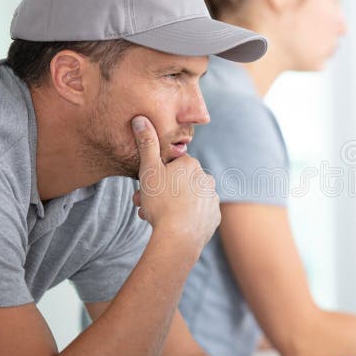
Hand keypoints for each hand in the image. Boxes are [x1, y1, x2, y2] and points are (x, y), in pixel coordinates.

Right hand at [131, 116, 219, 254]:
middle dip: (161, 192)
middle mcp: (206, 178)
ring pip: (187, 199)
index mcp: (191, 165)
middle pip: (178, 183)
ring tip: (157, 217)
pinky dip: (186, 218)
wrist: (179, 237)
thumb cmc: (161, 202)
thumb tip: (141, 119)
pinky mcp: (214, 217)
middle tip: (144, 205)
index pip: (171, 164)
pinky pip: (197, 214)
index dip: (156, 175)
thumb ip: (146, 144)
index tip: (146, 187)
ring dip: (172, 205)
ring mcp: (212, 199)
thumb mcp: (149, 170)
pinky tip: (174, 225)